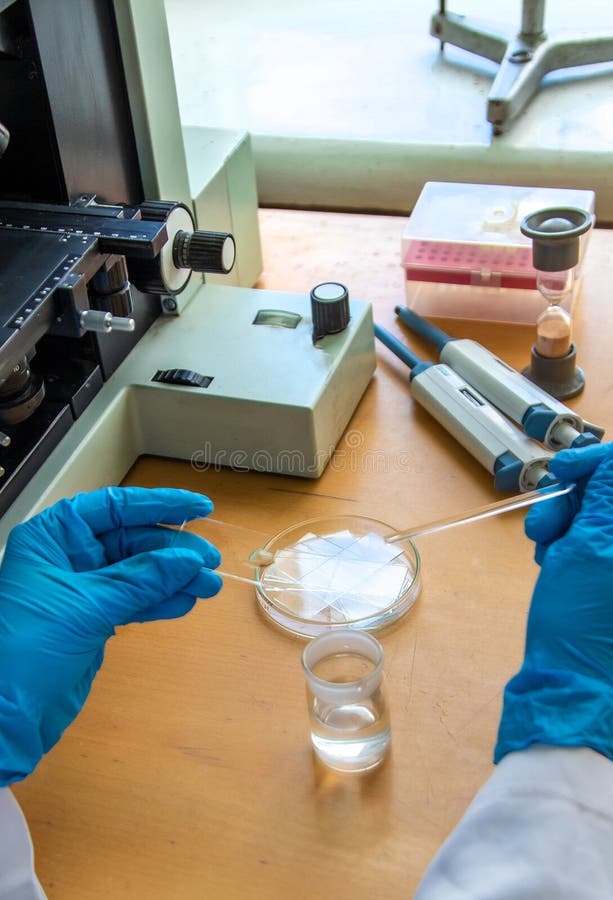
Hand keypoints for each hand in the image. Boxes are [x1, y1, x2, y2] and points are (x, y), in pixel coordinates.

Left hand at [0, 487, 221, 784]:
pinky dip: (159, 603)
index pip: (114, 506)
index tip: (200, 509)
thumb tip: (190, 558)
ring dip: (173, 579)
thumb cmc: (29, 646)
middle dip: (172, 552)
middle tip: (210, 564)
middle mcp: (67, 555)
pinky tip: (185, 604)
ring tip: (208, 588)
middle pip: (131, 540)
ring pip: (137, 574)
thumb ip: (141, 579)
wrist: (2, 719)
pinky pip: (133, 602)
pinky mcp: (91, 621)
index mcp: (54, 536)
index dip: (159, 505)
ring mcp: (81, 590)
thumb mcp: (87, 605)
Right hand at [495, 441, 612, 762]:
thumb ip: (608, 491)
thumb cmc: (585, 624)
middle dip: (575, 498)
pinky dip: (569, 541)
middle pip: (611, 493)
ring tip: (545, 551)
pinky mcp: (609, 579)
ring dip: (565, 521)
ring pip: (597, 514)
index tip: (563, 472)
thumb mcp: (594, 545)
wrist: (573, 685)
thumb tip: (609, 457)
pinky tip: (553, 562)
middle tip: (544, 528)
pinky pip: (593, 538)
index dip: (596, 462)